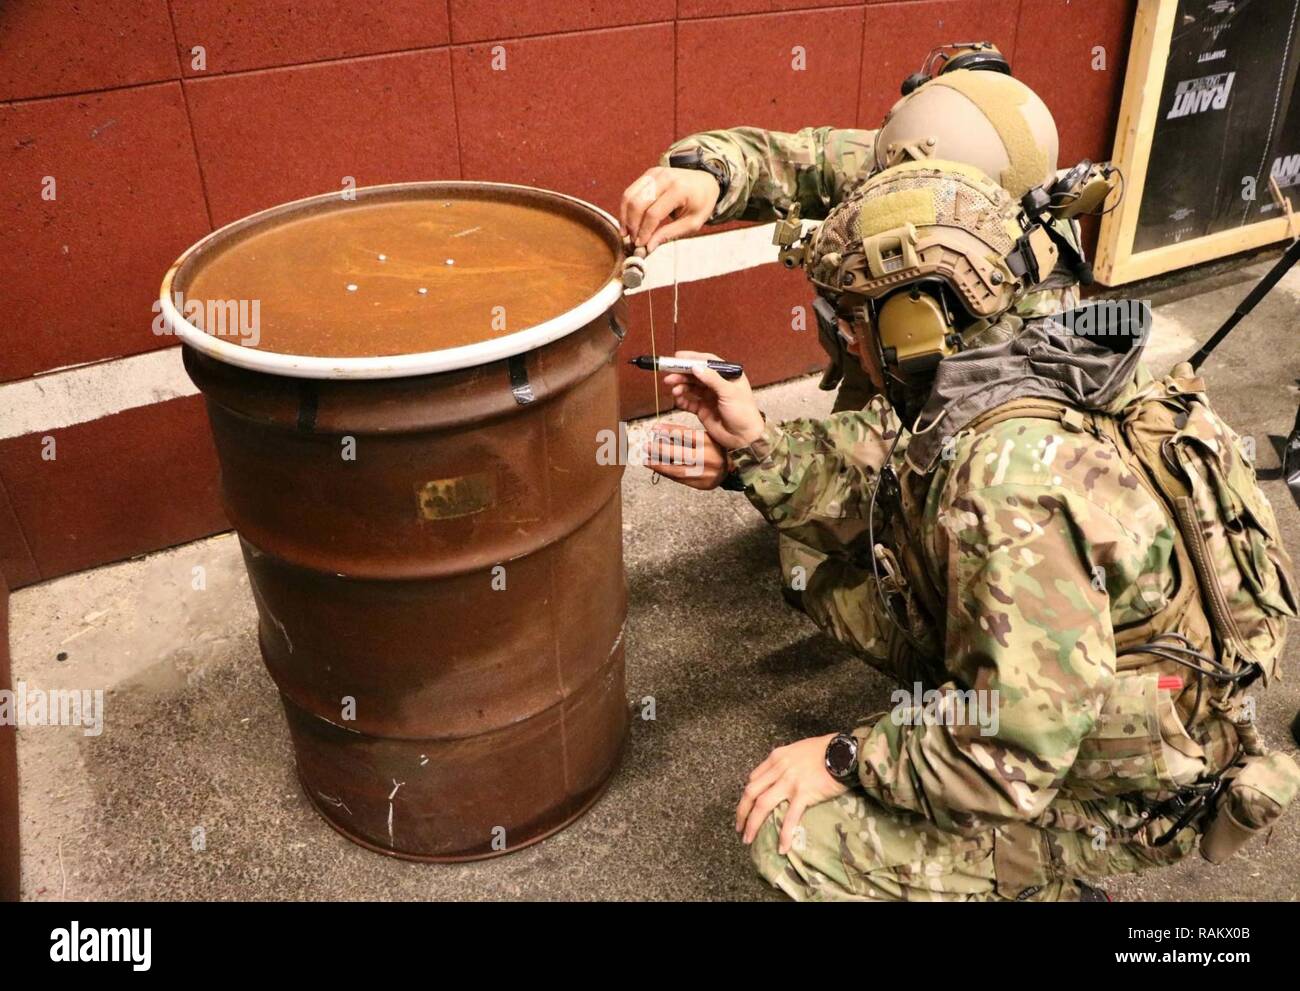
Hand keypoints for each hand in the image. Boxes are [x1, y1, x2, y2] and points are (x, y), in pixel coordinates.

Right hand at [620, 167, 719, 251]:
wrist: (705, 181)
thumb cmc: (700, 203)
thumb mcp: (693, 223)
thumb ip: (670, 234)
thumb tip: (648, 247)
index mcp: (679, 190)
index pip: (654, 213)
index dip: (644, 231)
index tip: (640, 244)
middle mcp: (665, 178)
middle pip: (638, 203)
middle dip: (632, 224)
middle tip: (631, 240)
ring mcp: (655, 173)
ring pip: (630, 195)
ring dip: (625, 216)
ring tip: (626, 232)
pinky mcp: (649, 174)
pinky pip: (631, 191)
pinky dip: (627, 207)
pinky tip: (629, 221)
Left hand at [646, 425, 726, 488]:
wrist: (732, 469)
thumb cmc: (715, 449)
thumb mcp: (706, 436)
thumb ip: (687, 435)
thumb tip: (661, 433)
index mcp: (709, 442)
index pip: (685, 435)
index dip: (668, 431)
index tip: (654, 429)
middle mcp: (708, 458)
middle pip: (679, 454)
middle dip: (660, 450)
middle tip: (646, 446)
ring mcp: (704, 473)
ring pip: (677, 470)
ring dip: (659, 465)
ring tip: (646, 460)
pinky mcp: (701, 484)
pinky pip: (679, 479)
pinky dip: (666, 473)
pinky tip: (657, 468)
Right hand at [663, 351, 764, 450]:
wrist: (744, 438)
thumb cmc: (743, 413)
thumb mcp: (729, 392)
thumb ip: (712, 379)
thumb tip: (695, 367)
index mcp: (728, 375)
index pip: (708, 362)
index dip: (693, 358)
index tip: (677, 357)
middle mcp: (717, 384)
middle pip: (696, 374)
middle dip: (682, 374)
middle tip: (669, 375)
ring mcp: (709, 397)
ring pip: (691, 387)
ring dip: (681, 386)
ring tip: (674, 389)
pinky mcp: (703, 410)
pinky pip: (689, 402)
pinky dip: (682, 400)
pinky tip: (678, 399)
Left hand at [736, 734, 848, 854]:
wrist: (844, 751)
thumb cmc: (826, 749)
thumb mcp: (799, 749)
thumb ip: (787, 762)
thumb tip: (783, 775)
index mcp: (776, 757)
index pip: (753, 778)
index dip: (747, 796)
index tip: (747, 808)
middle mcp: (779, 768)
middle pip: (751, 792)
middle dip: (741, 812)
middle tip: (739, 828)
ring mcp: (790, 781)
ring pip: (762, 805)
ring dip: (752, 824)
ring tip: (748, 839)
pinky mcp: (804, 794)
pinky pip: (789, 817)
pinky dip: (784, 834)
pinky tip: (782, 848)